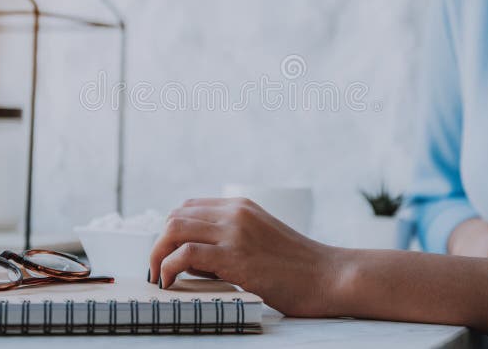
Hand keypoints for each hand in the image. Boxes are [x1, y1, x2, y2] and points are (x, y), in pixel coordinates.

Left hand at [148, 197, 340, 316]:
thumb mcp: (262, 240)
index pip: (190, 207)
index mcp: (242, 207)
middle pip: (176, 215)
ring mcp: (234, 232)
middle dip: (159, 242)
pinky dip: (168, 267)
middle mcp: (235, 213)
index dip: (172, 230)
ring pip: (174, 228)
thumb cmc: (299, 267)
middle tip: (158, 267)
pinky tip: (168, 281)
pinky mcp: (235, 256)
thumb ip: (232, 241)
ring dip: (157, 253)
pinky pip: (185, 254)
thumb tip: (195, 260)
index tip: (167, 253)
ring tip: (159, 275)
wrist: (330, 276)